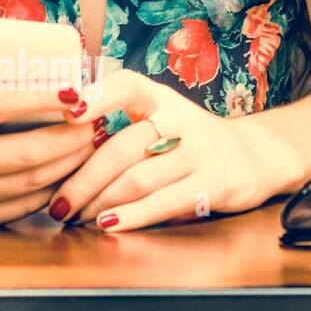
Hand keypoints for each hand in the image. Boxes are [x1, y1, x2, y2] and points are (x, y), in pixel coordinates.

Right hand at [0, 36, 97, 225]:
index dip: (40, 97)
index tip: (74, 91)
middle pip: (25, 152)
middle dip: (68, 137)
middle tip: (92, 122)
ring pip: (32, 181)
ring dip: (69, 162)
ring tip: (88, 143)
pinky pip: (27, 205)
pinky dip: (55, 186)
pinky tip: (70, 169)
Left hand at [44, 68, 305, 230]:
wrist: (254, 156)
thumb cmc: (188, 139)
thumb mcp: (160, 118)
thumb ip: (120, 125)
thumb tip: (58, 147)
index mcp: (160, 97)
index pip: (127, 85)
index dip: (97, 96)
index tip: (67, 111)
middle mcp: (181, 119)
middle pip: (122, 147)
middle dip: (82, 179)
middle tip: (56, 202)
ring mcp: (200, 150)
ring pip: (138, 178)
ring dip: (100, 202)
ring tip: (75, 216)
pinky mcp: (216, 182)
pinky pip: (165, 201)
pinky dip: (133, 215)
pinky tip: (109, 224)